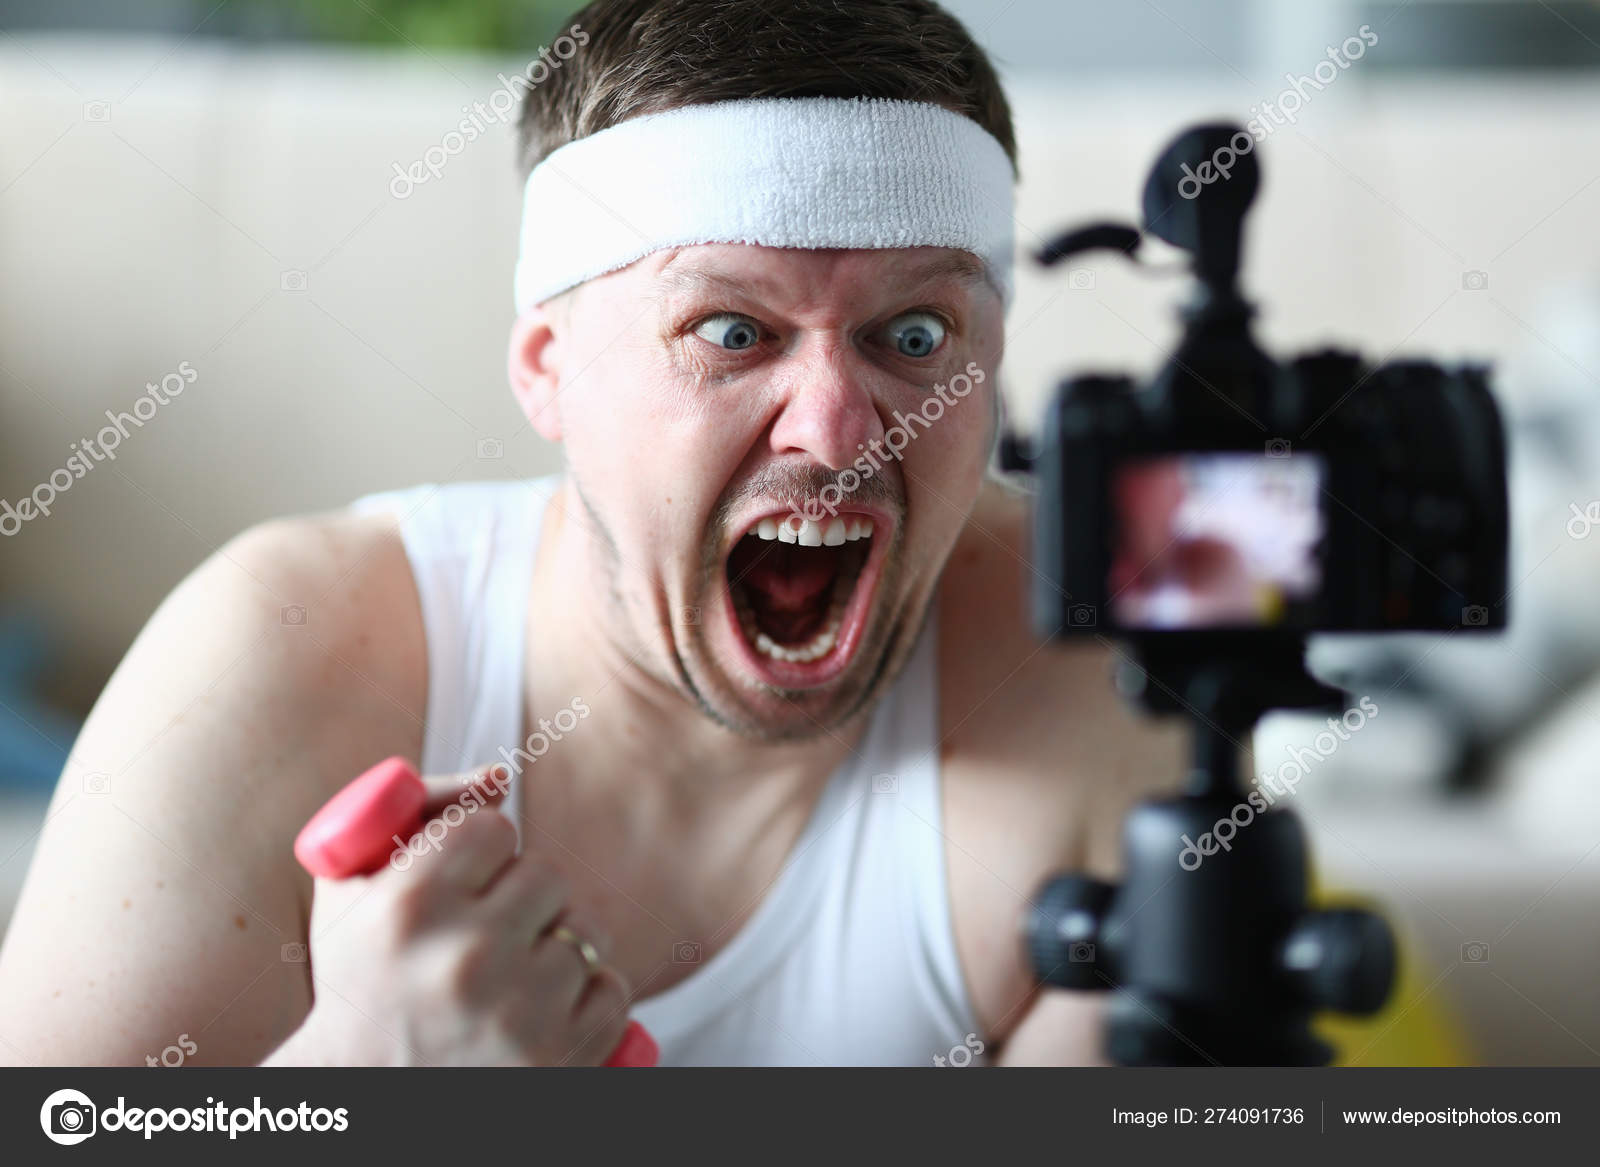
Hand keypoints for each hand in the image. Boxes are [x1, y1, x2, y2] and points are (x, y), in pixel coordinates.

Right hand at [267, 767, 630, 1065]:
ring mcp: (517, 1013)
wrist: (358, 1100)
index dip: (479, 854)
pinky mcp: (557, 1060)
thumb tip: (499, 777)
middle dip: (521, 899)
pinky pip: (611, 990)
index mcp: (409, 906)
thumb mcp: (352, 889)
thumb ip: (422, 810)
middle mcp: (465, 957)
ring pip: (584, 930)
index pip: (492, 827)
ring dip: (555, 946)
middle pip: (547, 874)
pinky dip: (585, 998)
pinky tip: (538, 1013)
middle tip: (484, 935)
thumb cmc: (359, 980)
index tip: (458, 886)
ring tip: (508, 977)